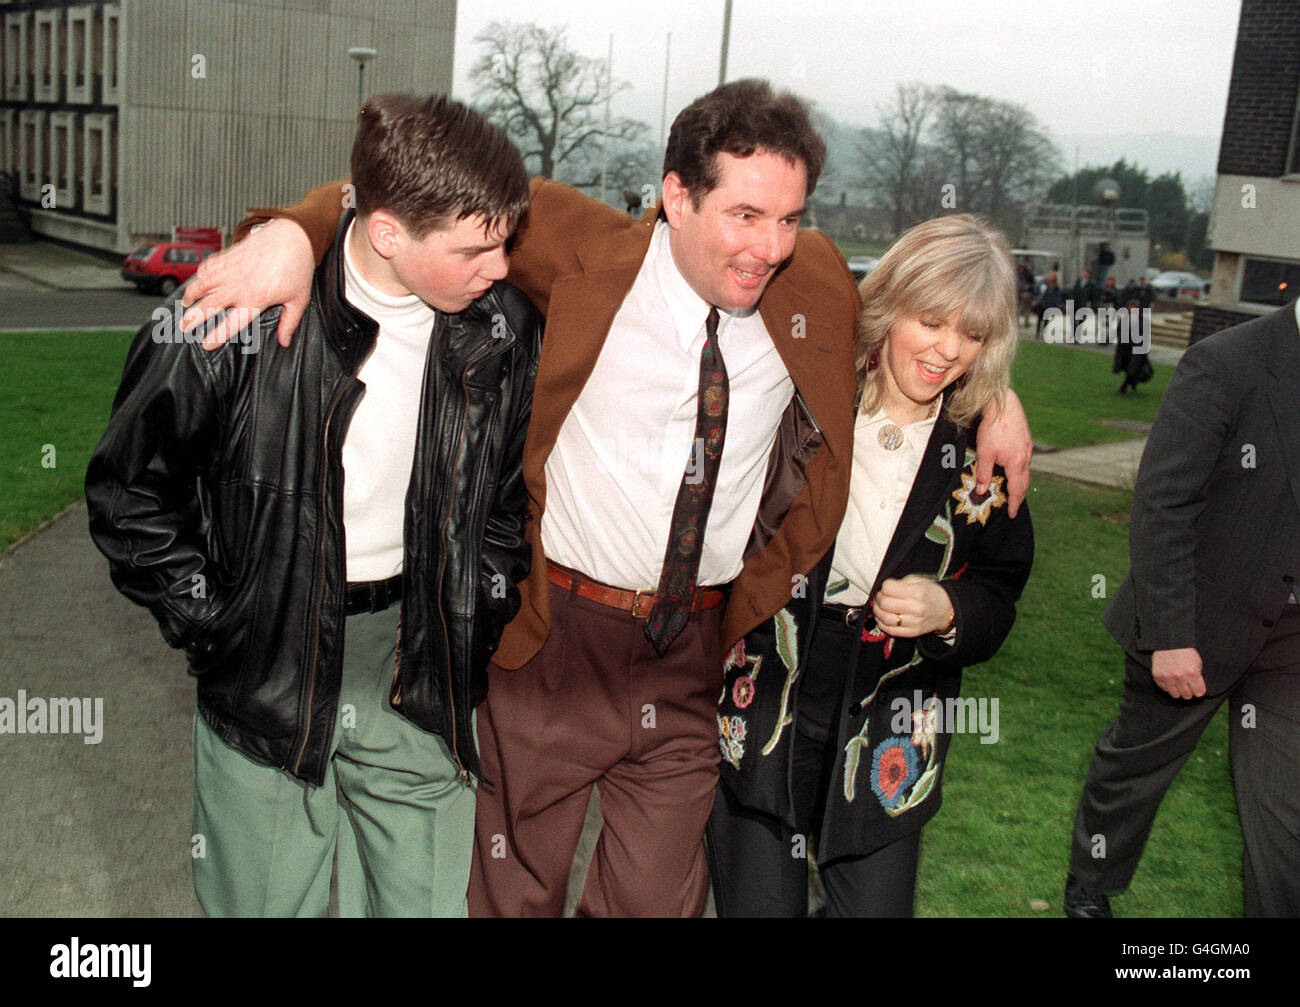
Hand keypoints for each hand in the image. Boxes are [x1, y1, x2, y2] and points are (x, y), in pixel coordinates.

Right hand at [180, 218, 313, 349]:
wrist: (294, 235)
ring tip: (185, 304)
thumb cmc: (298, 266)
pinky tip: (198, 279)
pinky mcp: (229, 254)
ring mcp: (231, 268)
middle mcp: (238, 285)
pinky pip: (208, 265)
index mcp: (255, 299)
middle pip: (208, 305)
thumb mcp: (298, 300)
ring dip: (191, 294)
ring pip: (203, 283)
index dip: (216, 336)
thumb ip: (289, 323)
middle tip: (183, 327)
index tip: (206, 344)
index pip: (230, 323)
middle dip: (193, 318)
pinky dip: (200, 273)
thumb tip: (284, 341)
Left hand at [872, 576, 953, 637]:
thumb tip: (884, 589)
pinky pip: (891, 631)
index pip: (888, 588)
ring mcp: (914, 622)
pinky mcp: (913, 632)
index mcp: (917, 592)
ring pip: (885, 619)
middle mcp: (916, 608)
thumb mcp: (919, 581)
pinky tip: (883, 618)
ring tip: (879, 608)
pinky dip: (882, 624)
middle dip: (878, 599)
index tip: (886, 588)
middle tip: (880, 597)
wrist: (947, 610)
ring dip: (877, 612)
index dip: (884, 587)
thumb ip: (901, 582)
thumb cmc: (931, 593)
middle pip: (884, 603)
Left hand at [975, 387, 1031, 517]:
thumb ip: (984, 473)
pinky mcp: (1026, 440)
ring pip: (1025, 471)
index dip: (1015, 503)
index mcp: (1016, 464)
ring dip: (1021, 482)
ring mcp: (1028, 448)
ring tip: (1014, 490)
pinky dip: (1020, 470)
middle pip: (1024, 482)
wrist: (1004, 404)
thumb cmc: (993, 428)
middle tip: (1014, 506)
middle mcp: (1026, 457)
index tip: (1013, 514)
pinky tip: (1014, 469)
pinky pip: (1025, 461)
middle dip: (1019, 495)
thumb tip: (982, 491)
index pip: (1017, 489)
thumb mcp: (985, 453)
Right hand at [1151, 647, 1205, 699]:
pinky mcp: (1158, 676)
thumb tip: (1197, 689)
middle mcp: (1179, 677)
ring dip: (1178, 690)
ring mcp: (1167, 677)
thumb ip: (1198, 677)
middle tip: (1187, 685)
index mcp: (1192, 673)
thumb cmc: (1185, 652)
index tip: (1197, 688)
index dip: (1199, 690)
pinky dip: (1168, 686)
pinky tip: (1170, 679)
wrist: (1170, 643)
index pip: (1199, 693)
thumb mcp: (1197, 663)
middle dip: (1189, 691)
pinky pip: (1164, 689)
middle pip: (1187, 696)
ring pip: (1175, 695)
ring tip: (1178, 684)